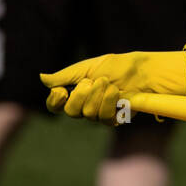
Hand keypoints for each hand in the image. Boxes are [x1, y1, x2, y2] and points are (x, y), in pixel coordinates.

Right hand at [40, 50, 185, 123]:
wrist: (143, 71)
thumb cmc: (118, 66)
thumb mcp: (89, 67)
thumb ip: (66, 76)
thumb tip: (42, 78)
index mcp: (77, 92)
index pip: (56, 106)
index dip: (55, 101)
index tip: (61, 91)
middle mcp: (86, 105)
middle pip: (71, 112)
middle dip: (81, 96)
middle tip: (93, 82)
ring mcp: (100, 114)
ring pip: (88, 115)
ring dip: (98, 97)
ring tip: (109, 83)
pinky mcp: (115, 119)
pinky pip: (105, 119)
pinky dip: (110, 104)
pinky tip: (118, 93)